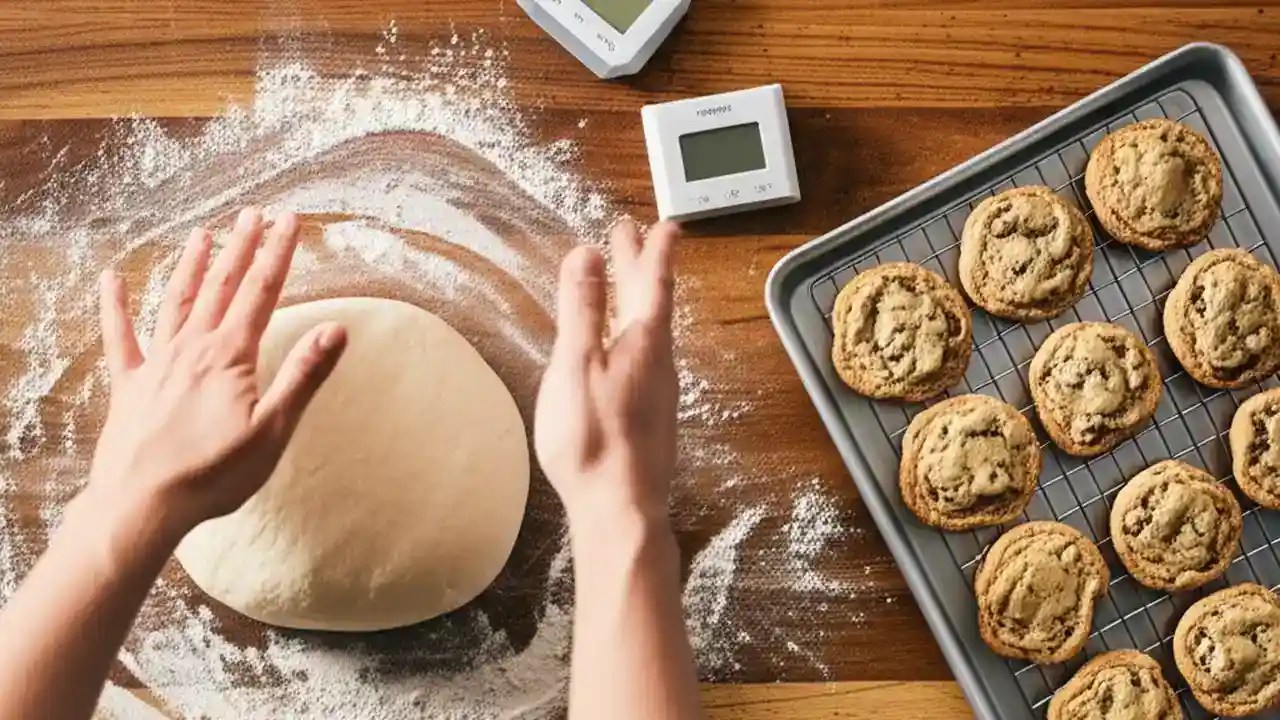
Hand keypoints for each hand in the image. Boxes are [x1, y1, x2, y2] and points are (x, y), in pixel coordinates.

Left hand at [88, 207, 345, 536]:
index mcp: (230, 356)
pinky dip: (114, 306)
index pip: (261, 293)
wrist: (142, 504)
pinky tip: (112, 279)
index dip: (278, 253)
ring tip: (204, 235)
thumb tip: (336, 329)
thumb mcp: (273, 429)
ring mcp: (156, 363)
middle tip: (255, 214)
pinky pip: (120, 337)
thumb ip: (303, 375)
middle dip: (242, 247)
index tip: (290, 220)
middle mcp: (192, 348)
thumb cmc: (213, 474)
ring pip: (176, 301)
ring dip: (192, 265)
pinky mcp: (129, 385)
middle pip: (221, 286)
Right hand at [534, 220, 679, 527]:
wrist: (621, 508)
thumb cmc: (594, 438)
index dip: (655, 250)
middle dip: (640, 267)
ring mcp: (656, 390)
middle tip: (632, 237)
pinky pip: (643, 357)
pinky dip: (631, 334)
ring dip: (636, 299)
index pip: (653, 282)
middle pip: (652, 302)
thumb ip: (581, 309)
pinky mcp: (648, 416)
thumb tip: (586, 254)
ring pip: (649, 330)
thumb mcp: (577, 364)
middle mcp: (658, 361)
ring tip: (624, 283)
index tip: (663, 223)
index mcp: (643, 341)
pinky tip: (622, 348)